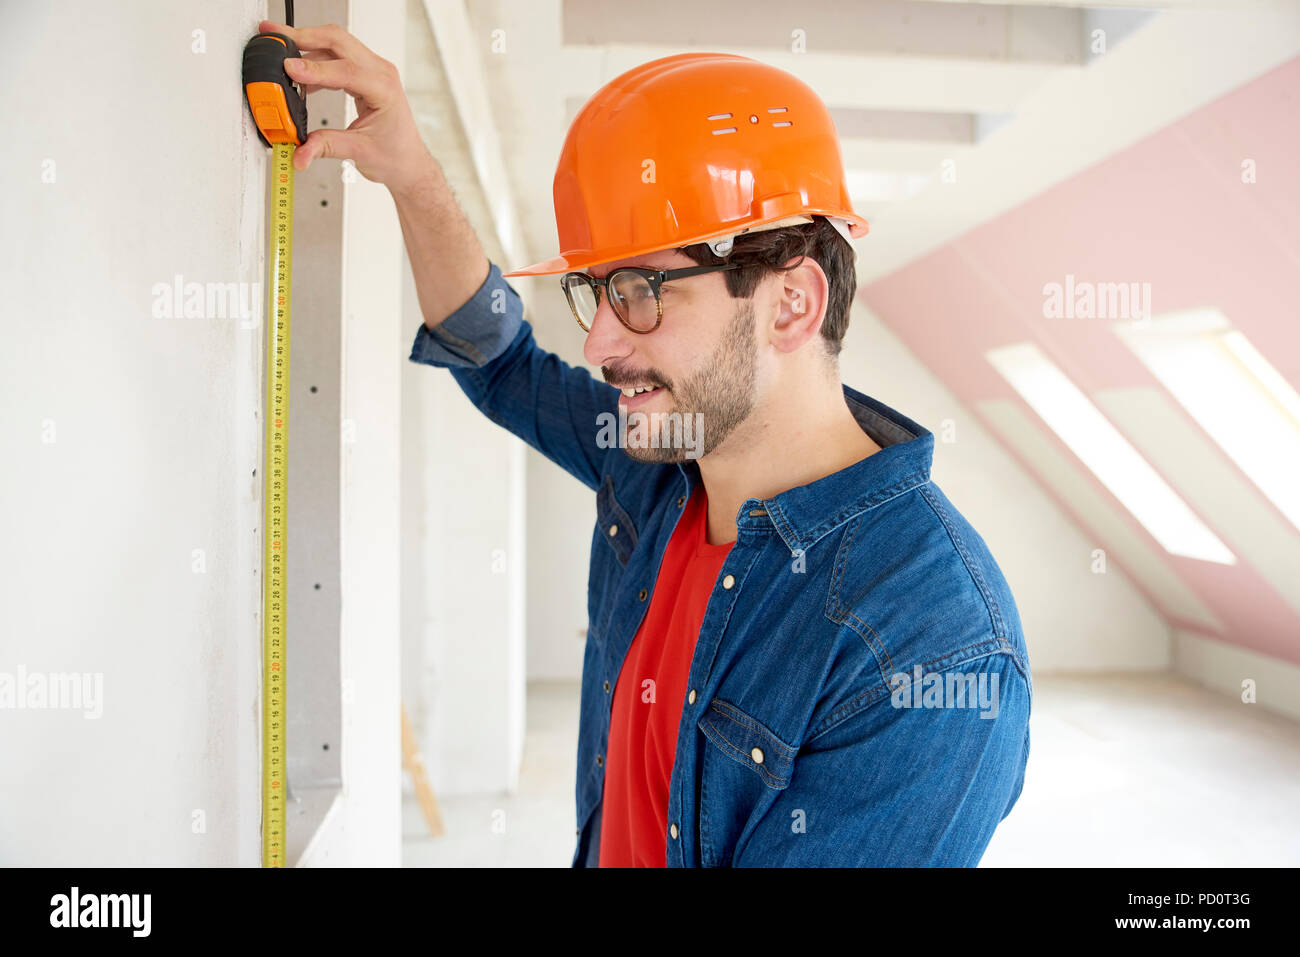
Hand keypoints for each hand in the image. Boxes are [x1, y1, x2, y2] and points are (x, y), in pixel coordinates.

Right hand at [258, 20, 431, 192]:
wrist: (408, 161)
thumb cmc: (395, 155)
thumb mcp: (359, 152)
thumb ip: (326, 147)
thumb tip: (299, 152)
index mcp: (384, 89)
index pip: (346, 70)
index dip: (315, 68)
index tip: (289, 67)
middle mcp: (380, 72)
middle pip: (338, 41)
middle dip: (304, 36)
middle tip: (274, 33)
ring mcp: (373, 69)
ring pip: (335, 44)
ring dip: (306, 43)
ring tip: (279, 48)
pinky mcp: (363, 74)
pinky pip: (336, 57)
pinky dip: (314, 60)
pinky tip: (298, 74)